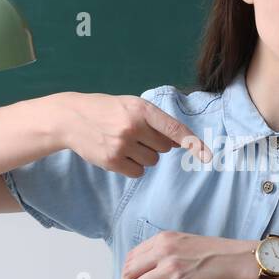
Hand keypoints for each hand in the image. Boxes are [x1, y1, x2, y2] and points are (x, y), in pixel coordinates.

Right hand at [58, 93, 210, 177]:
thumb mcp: (131, 105)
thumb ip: (156, 121)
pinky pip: (137, 172)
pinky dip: (132, 167)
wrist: (71, 118)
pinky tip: (118, 154)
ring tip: (124, 143)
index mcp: (142, 109)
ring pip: (152, 162)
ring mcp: (122, 144)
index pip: (174, 129)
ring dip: (143, 156)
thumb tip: (178, 143)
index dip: (193, 143)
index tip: (207, 156)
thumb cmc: (106, 110)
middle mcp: (133, 126)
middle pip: (165, 148)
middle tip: (136, 135)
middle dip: (155, 145)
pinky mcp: (112, 161)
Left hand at [121, 232, 259, 278]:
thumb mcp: (187, 244)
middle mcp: (164, 251)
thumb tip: (154, 272)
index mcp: (164, 240)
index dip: (127, 274)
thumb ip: (168, 253)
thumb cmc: (220, 256)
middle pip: (128, 272)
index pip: (131, 257)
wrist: (241, 262)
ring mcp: (171, 268)